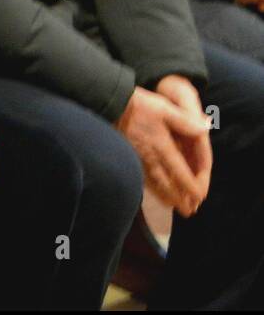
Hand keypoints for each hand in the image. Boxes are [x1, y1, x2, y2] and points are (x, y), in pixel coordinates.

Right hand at [118, 85, 210, 216]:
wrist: (109, 104)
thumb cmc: (138, 105)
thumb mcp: (165, 108)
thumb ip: (186, 121)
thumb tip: (205, 129)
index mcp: (162, 146)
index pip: (180, 172)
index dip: (191, 187)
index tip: (199, 198)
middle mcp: (150, 156)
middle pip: (167, 183)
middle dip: (179, 198)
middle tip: (188, 211)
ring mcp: (137, 157)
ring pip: (154, 182)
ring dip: (165, 196)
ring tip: (173, 206)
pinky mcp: (128, 155)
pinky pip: (141, 176)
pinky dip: (150, 188)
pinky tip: (153, 191)